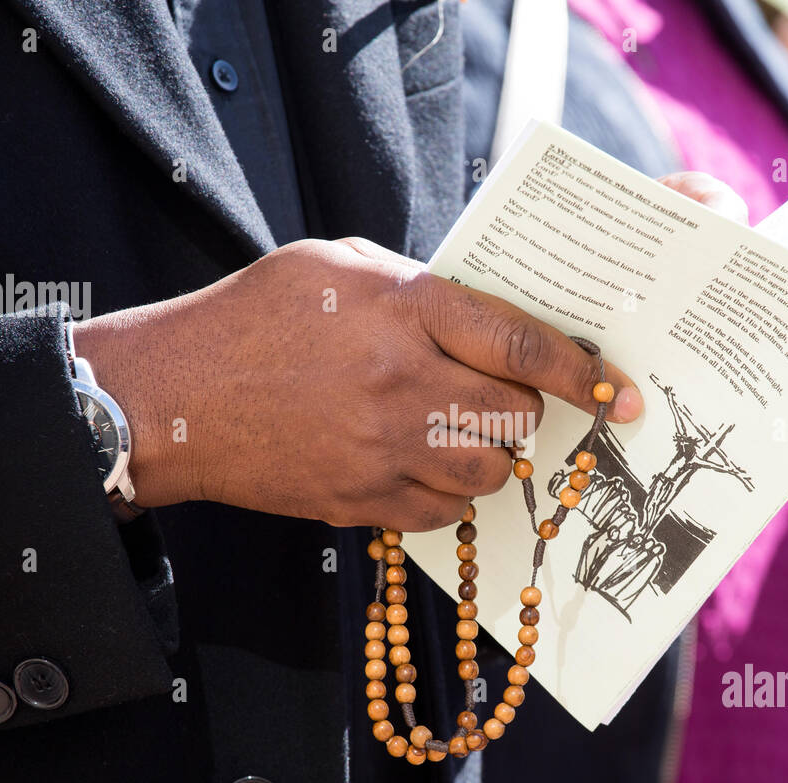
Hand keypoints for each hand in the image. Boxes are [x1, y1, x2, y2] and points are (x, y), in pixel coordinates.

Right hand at [73, 237, 642, 530]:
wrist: (176, 397)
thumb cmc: (255, 318)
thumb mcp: (340, 265)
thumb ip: (422, 291)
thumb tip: (491, 323)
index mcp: (402, 310)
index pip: (519, 342)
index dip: (577, 368)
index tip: (612, 388)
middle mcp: (401, 385)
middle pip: (515, 418)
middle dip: (520, 410)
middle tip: (495, 396)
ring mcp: (381, 452)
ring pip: (489, 473)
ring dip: (487, 453)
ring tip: (451, 429)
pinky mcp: (360, 502)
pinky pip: (442, 512)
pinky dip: (446, 491)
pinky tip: (415, 463)